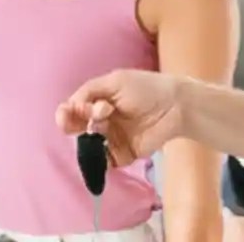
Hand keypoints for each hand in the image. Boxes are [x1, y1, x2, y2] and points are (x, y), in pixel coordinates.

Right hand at [56, 70, 186, 167]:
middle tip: (81, 121)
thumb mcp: (116, 81)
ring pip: (87, 146)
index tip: (69, 112)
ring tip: (103, 126)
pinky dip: (100, 160)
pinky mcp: (122, 154)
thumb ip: (90, 91)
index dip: (67, 112)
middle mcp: (101, 121)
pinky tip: (104, 149)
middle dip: (71, 126)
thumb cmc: (146, 88)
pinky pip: (105, 162)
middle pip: (75, 129)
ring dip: (89, 139)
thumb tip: (71, 106)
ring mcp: (111, 139)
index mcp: (97, 101)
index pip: (73, 109)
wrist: (176, 106)